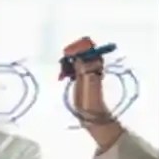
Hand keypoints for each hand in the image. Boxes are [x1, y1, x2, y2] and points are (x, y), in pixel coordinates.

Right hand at [62, 36, 123, 150]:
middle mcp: (92, 63)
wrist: (90, 114)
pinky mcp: (81, 76)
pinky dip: (67, 69)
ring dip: (67, 63)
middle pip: (80, 50)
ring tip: (63, 74)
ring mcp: (87, 69)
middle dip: (70, 56)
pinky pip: (73, 66)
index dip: (76, 47)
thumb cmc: (88, 100)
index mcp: (95, 62)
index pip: (87, 45)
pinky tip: (63, 77)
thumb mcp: (85, 82)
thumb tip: (79, 54)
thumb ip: (82, 67)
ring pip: (75, 58)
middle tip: (64, 67)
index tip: (67, 56)